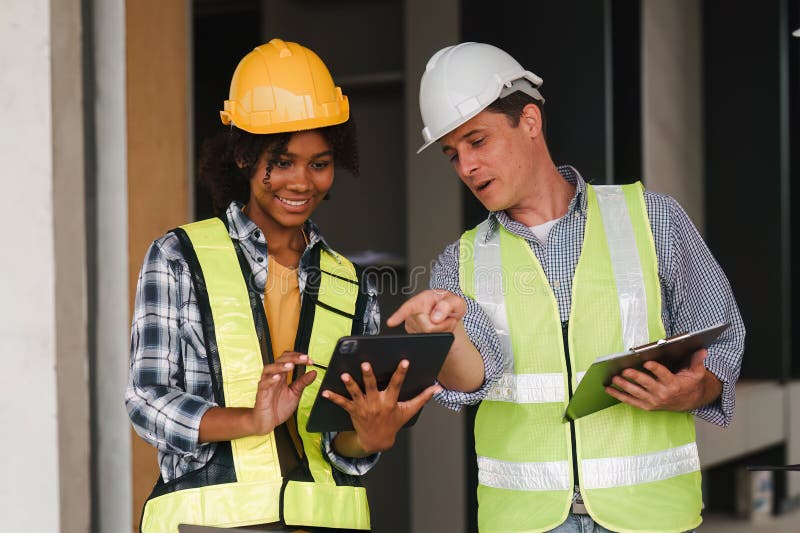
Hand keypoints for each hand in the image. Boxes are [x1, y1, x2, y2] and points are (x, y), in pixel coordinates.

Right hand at [251, 351, 316, 434]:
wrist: (267, 422)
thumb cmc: (278, 408)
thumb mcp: (295, 394)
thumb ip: (303, 382)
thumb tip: (314, 372)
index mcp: (282, 376)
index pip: (289, 360)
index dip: (299, 357)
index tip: (310, 361)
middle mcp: (274, 378)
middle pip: (280, 360)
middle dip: (293, 357)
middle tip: (304, 358)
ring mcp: (267, 384)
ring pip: (269, 369)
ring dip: (280, 366)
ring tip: (291, 365)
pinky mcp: (261, 394)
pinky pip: (263, 384)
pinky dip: (270, 380)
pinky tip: (278, 378)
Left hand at [323, 360, 440, 453]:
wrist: (377, 441)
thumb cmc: (393, 423)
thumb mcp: (409, 411)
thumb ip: (422, 398)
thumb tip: (437, 388)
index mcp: (390, 402)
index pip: (397, 385)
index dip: (401, 373)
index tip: (404, 361)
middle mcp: (376, 404)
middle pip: (372, 387)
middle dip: (369, 376)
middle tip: (366, 364)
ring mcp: (364, 407)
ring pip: (356, 394)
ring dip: (349, 385)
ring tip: (344, 375)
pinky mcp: (353, 411)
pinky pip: (342, 404)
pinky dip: (333, 398)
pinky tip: (324, 391)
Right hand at [387, 289, 465, 332]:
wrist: (451, 317)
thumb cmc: (451, 306)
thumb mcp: (456, 301)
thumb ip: (448, 305)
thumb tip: (435, 317)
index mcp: (422, 300)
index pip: (408, 307)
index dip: (398, 315)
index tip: (390, 322)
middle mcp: (414, 312)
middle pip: (425, 327)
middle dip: (441, 325)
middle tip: (446, 318)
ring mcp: (414, 325)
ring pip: (427, 335)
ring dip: (441, 330)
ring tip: (443, 322)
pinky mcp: (415, 335)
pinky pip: (427, 340)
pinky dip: (438, 336)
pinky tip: (439, 330)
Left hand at [604, 348, 721, 411]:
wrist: (689, 401)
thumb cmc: (689, 383)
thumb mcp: (697, 373)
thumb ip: (697, 361)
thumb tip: (702, 350)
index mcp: (674, 384)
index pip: (663, 375)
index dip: (655, 369)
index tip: (647, 362)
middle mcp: (663, 393)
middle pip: (647, 384)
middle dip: (635, 377)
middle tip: (624, 370)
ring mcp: (653, 401)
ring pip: (636, 393)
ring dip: (624, 386)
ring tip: (613, 378)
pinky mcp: (646, 405)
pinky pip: (631, 401)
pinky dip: (619, 395)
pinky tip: (609, 389)